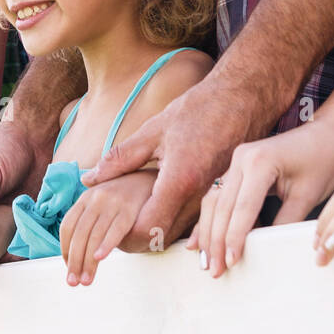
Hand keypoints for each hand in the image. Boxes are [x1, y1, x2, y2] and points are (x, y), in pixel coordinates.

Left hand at [60, 171, 157, 286]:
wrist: (150, 178)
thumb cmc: (124, 197)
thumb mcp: (102, 201)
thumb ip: (89, 219)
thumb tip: (76, 252)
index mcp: (86, 196)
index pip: (67, 226)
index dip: (65, 250)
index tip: (68, 267)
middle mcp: (96, 197)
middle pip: (79, 234)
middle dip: (74, 261)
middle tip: (73, 281)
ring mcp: (113, 202)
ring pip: (94, 236)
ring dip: (88, 262)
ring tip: (86, 280)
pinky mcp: (130, 208)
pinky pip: (115, 230)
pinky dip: (106, 245)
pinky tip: (101, 258)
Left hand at [81, 79, 254, 251]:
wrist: (242, 97)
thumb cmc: (199, 108)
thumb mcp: (154, 129)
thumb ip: (121, 158)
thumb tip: (90, 179)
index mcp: (180, 179)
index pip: (148, 228)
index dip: (125, 234)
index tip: (111, 228)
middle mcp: (200, 195)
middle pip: (164, 236)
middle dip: (139, 237)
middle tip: (119, 227)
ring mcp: (214, 197)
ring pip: (180, 231)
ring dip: (158, 229)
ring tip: (137, 215)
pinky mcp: (221, 194)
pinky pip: (195, 219)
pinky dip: (176, 219)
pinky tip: (163, 203)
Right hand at [188, 118, 333, 276]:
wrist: (326, 134)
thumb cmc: (322, 161)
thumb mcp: (307, 196)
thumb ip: (284, 224)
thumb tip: (265, 251)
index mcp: (260, 162)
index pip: (242, 208)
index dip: (234, 238)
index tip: (230, 263)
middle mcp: (242, 157)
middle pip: (222, 206)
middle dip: (216, 241)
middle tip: (215, 270)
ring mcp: (237, 160)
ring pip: (214, 200)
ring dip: (208, 232)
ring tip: (206, 261)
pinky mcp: (238, 166)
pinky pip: (219, 194)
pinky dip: (211, 218)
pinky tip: (200, 239)